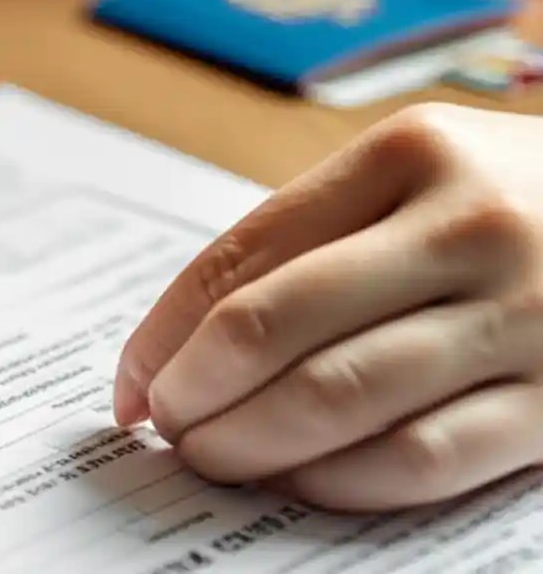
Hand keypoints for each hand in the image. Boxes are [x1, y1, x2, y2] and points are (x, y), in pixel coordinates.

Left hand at [114, 103, 542, 510]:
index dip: (164, 332)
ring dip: (248, 442)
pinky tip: (298, 479)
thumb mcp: (414, 174)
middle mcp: (465, 227)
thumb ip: (310, 239)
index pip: (241, 255)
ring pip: (337, 398)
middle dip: (193, 393)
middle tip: (164, 425)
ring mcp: (521, 317)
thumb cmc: (510, 198)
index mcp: (407, 156)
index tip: (132, 382)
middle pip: (272, 328)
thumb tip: (182, 343)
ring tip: (210, 456)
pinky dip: (340, 479)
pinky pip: (425, 457)